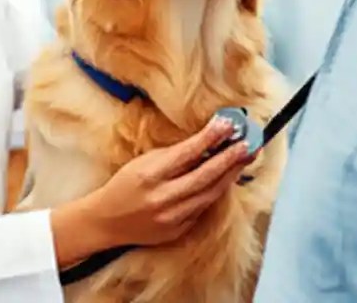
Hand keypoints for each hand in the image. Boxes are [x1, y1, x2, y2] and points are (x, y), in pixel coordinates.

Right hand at [50, 117, 251, 266]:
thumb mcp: (142, 163)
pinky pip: (203, 208)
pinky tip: (226, 179)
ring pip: (210, 194)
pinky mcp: (178, 231)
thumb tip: (205, 142)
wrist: (107, 221)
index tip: (228, 124)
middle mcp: (162, 198)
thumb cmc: (124, 185)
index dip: (210, 138)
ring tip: (245, 158)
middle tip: (249, 142)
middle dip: (230, 158)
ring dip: (230, 175)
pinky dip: (215, 192)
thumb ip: (172, 156)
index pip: (187, 154)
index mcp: (150, 175)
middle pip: (205, 176)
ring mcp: (172, 217)